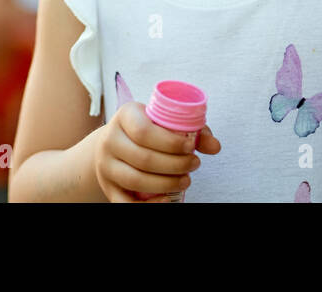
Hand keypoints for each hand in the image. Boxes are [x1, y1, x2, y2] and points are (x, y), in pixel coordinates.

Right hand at [92, 101, 221, 202]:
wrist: (112, 143)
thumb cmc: (145, 129)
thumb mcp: (163, 121)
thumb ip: (192, 129)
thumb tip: (215, 146)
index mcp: (125, 116)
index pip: (144, 131)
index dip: (171, 142)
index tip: (191, 147)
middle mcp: (110, 140)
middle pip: (143, 158)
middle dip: (175, 165)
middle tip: (195, 164)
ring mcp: (106, 165)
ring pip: (136, 180)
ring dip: (166, 184)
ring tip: (186, 180)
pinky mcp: (108, 187)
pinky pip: (126, 203)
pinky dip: (149, 205)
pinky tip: (167, 198)